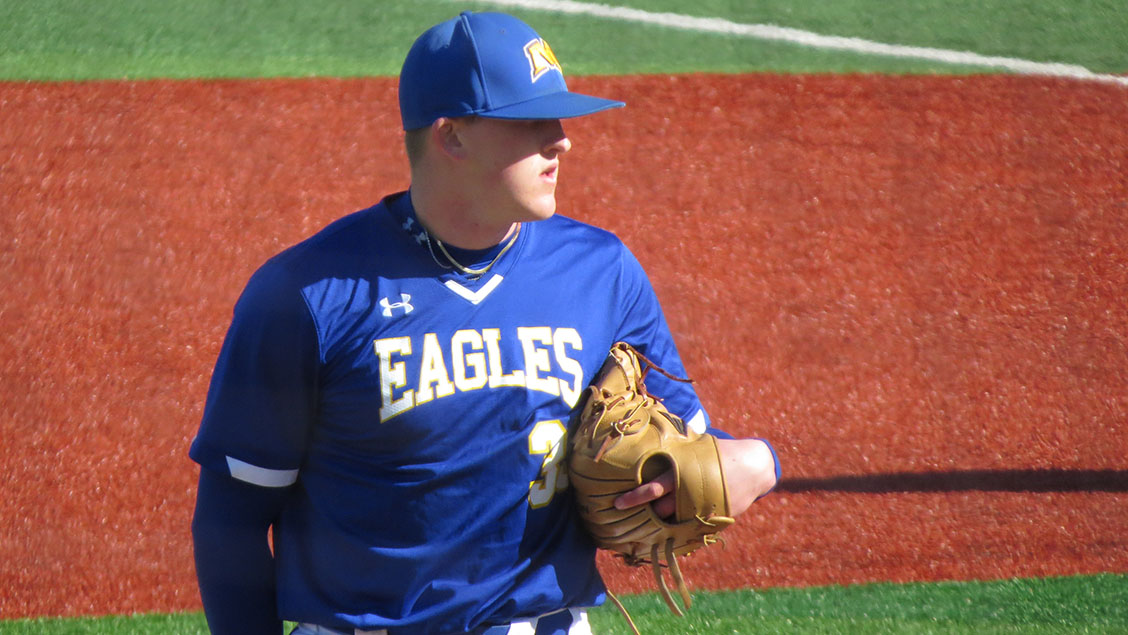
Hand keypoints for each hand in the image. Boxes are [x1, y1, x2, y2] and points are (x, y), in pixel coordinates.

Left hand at [612, 438, 777, 517]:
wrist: (753, 466)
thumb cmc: (717, 453)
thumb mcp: (694, 447)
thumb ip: (673, 449)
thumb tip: (649, 425)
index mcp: (684, 471)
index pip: (655, 487)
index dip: (635, 496)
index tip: (618, 502)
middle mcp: (691, 491)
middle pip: (661, 509)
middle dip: (642, 514)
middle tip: (624, 518)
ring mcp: (702, 507)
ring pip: (674, 521)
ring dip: (658, 524)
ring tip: (641, 527)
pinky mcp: (712, 518)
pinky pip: (689, 529)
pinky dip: (676, 531)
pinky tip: (664, 533)